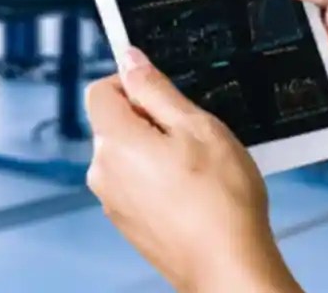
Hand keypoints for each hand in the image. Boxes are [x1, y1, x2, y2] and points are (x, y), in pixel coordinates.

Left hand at [86, 50, 302, 292]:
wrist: (228, 268)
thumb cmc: (220, 200)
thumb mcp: (197, 127)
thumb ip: (156, 90)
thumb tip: (130, 59)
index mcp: (113, 142)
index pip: (100, 91)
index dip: (131, 84)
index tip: (164, 96)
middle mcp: (102, 171)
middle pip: (113, 123)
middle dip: (148, 120)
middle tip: (192, 136)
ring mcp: (112, 201)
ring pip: (126, 155)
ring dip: (154, 152)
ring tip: (196, 171)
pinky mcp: (126, 223)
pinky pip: (134, 184)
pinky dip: (156, 181)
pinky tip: (191, 194)